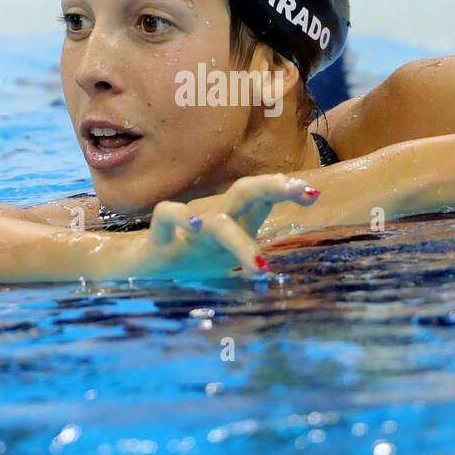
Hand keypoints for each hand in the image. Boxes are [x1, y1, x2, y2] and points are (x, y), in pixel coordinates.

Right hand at [117, 174, 320, 277]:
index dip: (288, 190)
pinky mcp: (161, 238)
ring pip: (217, 219)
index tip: (313, 194)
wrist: (141, 267)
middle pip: (246, 191)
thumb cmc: (191, 261)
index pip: (264, 196)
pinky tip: (192, 229)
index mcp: (235, 222)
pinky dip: (179, 218)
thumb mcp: (229, 256)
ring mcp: (190, 229)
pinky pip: (167, 215)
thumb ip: (254, 252)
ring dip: (239, 239)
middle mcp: (215, 218)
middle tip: (303, 191)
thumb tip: (285, 267)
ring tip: (260, 267)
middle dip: (274, 187)